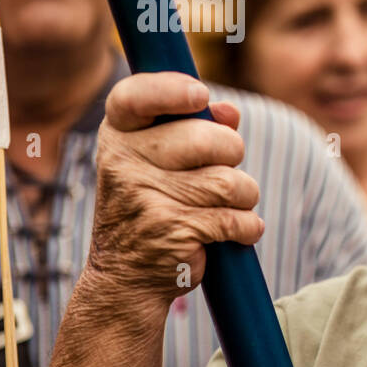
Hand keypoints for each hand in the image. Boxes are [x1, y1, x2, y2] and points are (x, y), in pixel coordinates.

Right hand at [86, 73, 263, 303]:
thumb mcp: (162, 162)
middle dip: (233, 156)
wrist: (127, 277)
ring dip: (244, 197)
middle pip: (210, 140)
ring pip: (230, 182)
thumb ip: (195, 129)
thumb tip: (229, 111)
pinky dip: (247, 227)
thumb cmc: (155, 207)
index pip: (135, 97)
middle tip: (223, 175)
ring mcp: (143, 196)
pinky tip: (237, 232)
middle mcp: (123, 162)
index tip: (200, 95)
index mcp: (119, 136)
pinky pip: (235, 218)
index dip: (171, 90)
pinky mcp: (170, 229)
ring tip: (229, 207)